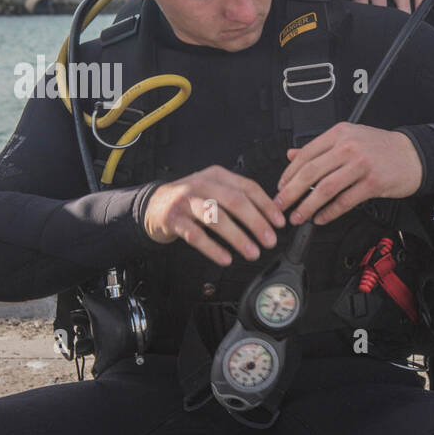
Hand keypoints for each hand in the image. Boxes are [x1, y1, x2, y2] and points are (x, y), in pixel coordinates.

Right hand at [142, 165, 285, 265]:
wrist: (153, 205)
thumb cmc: (191, 200)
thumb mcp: (214, 190)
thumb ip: (238, 197)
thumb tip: (270, 216)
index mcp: (217, 175)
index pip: (248, 187)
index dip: (266, 206)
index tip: (280, 223)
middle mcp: (201, 184)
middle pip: (234, 201)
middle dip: (256, 223)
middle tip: (270, 241)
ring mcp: (186, 201)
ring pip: (216, 218)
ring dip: (238, 237)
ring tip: (252, 253)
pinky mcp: (173, 219)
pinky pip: (196, 235)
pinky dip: (213, 248)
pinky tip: (226, 258)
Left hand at [273, 122, 422, 225]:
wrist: (414, 155)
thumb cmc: (383, 148)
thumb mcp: (350, 138)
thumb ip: (321, 147)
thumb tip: (292, 155)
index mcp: (340, 134)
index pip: (305, 154)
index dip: (288, 174)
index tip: (280, 188)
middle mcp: (349, 147)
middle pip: (311, 172)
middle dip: (291, 192)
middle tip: (281, 206)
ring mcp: (361, 165)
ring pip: (326, 188)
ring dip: (308, 206)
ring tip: (298, 216)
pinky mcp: (373, 183)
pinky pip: (345, 201)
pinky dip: (330, 212)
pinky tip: (321, 218)